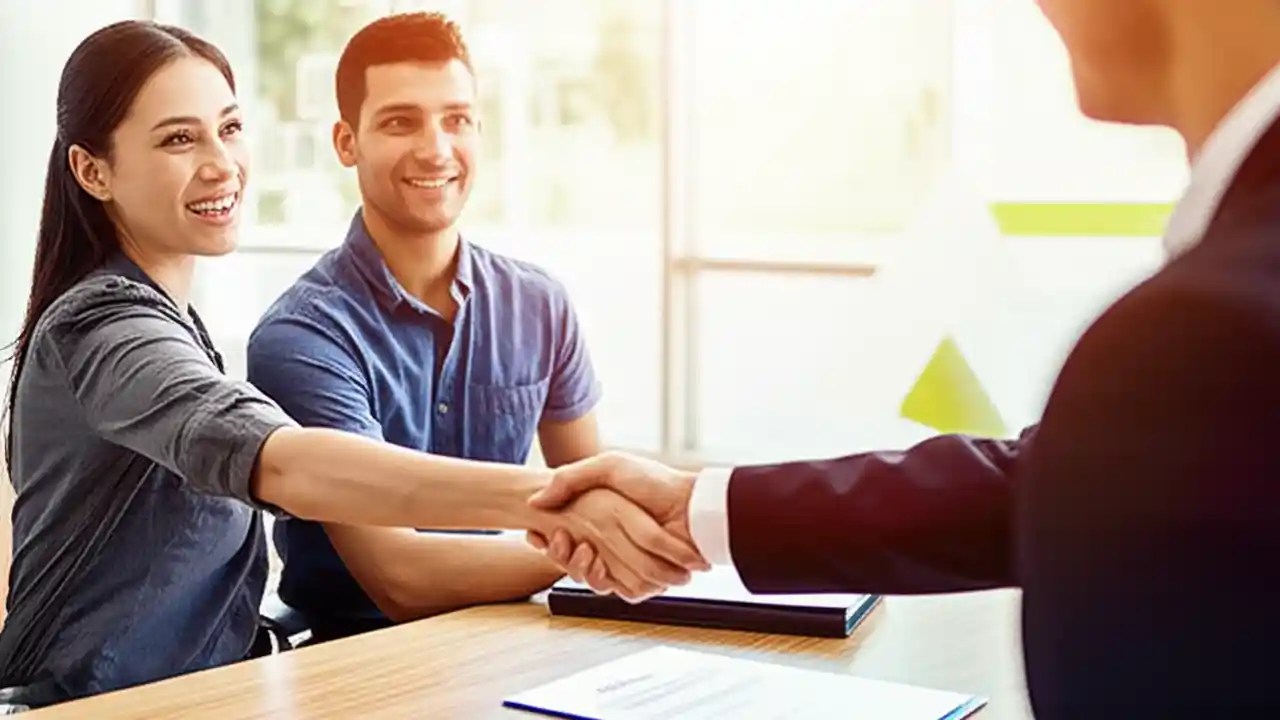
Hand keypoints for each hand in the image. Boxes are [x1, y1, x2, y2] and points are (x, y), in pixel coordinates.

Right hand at [533, 487, 700, 601]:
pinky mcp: (644, 581)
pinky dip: (604, 581)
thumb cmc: (654, 482)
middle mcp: (612, 545)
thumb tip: (535, 501)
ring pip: (589, 580)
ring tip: (582, 550)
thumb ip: (570, 479)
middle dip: (558, 554)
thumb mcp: (608, 467)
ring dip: (577, 569)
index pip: (563, 539)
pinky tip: (599, 564)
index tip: (535, 533)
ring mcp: (628, 564)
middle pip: (571, 563)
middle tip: (559, 539)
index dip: (546, 540)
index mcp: (601, 521)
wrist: (692, 505)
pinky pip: (617, 592)